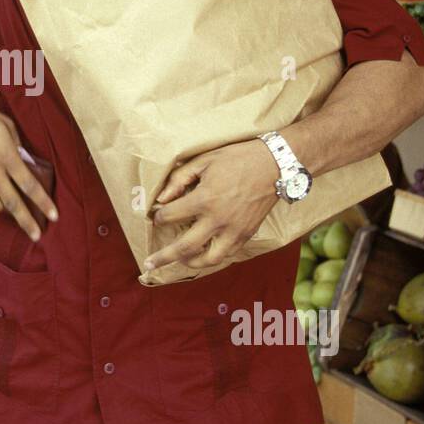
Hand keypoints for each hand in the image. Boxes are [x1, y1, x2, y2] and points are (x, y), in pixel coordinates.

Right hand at [0, 92, 56, 240]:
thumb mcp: (7, 126)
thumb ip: (18, 147)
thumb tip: (27, 163)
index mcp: (6, 156)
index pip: (29, 185)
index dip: (43, 202)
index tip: (54, 216)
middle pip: (13, 204)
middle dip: (27, 222)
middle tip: (37, 236)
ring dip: (2, 210)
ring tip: (8, 206)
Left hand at [143, 139, 279, 271]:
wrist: (275, 165)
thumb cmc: (237, 159)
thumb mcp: (204, 161)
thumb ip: (179, 180)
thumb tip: (161, 198)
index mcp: (204, 199)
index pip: (170, 216)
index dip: (158, 216)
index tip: (155, 215)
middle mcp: (218, 220)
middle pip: (184, 247)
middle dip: (163, 257)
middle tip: (148, 265)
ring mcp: (234, 230)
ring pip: (208, 259)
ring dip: (190, 263)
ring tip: (179, 261)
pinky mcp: (247, 234)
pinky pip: (227, 254)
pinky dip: (213, 257)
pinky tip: (204, 254)